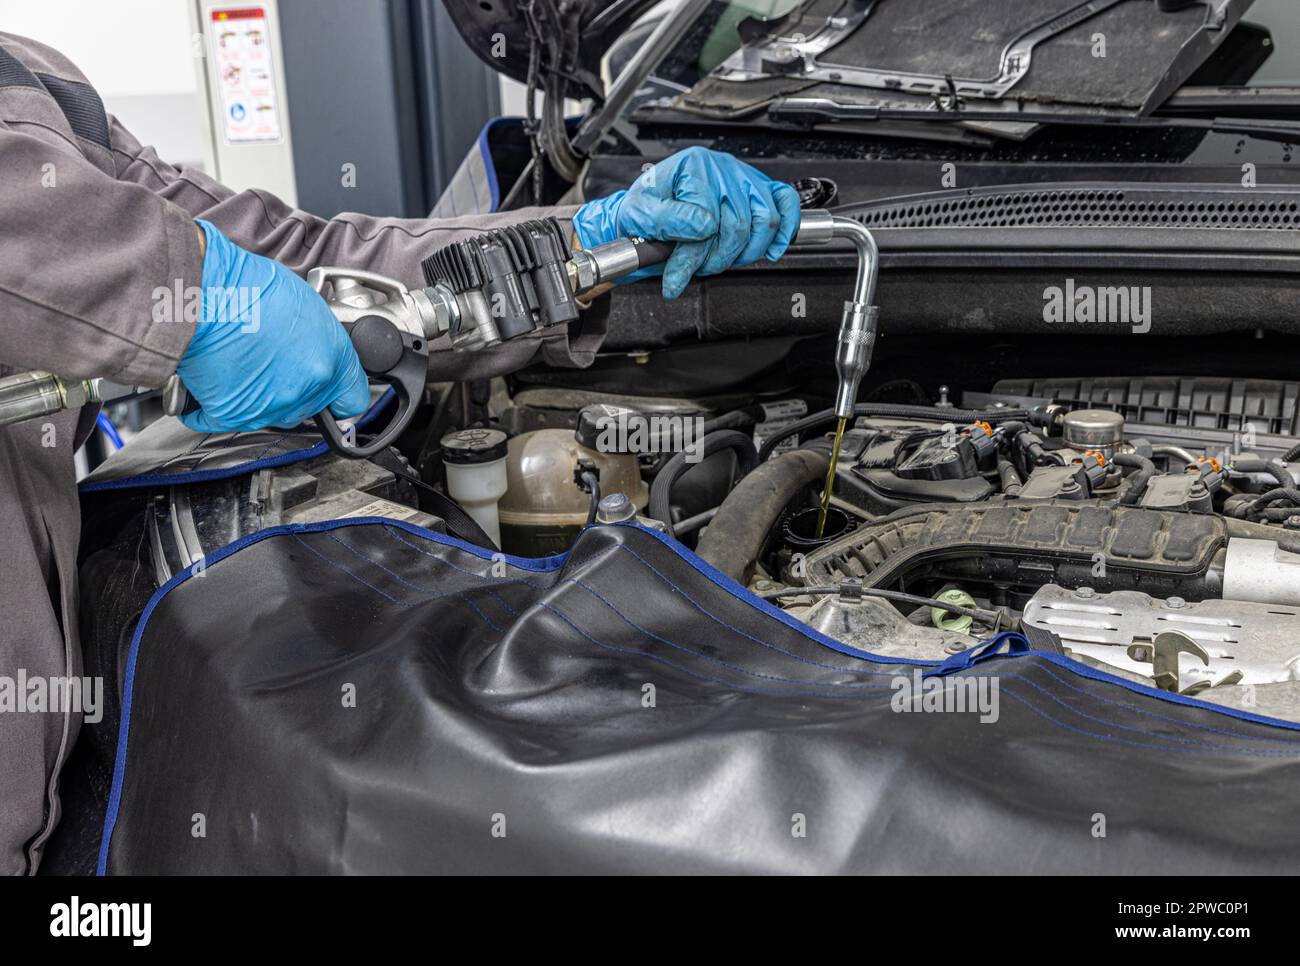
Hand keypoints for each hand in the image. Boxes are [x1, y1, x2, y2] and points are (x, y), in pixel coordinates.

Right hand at [176, 220, 370, 432]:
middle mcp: (306, 389)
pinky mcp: (232, 414)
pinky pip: (225, 420)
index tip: (334, 399)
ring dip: (258, 397)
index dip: (341, 399)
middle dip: (292, 390)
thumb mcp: (306, 306)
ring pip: (270, 415)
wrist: (204, 293)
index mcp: (332, 362)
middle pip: (307, 407)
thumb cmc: (248, 288)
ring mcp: (270, 406)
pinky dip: (215, 406)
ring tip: (241, 362)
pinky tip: (213, 380)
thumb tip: (312, 349)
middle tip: (271, 362)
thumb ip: (318, 340)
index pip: (353, 400)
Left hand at [572, 146, 800, 299]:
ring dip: (745, 252)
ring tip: (722, 260)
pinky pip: (786, 203)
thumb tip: (701, 228)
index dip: (692, 254)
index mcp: (693, 167)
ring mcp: (744, 178)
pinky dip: (785, 231)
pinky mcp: (760, 190)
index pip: (707, 217)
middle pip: (739, 224)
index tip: (676, 275)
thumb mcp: (639, 213)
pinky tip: (770, 251)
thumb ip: (666, 220)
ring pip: (766, 221)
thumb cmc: (645, 209)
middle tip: (698, 268)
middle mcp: (722, 169)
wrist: (649, 210)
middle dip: (718, 257)